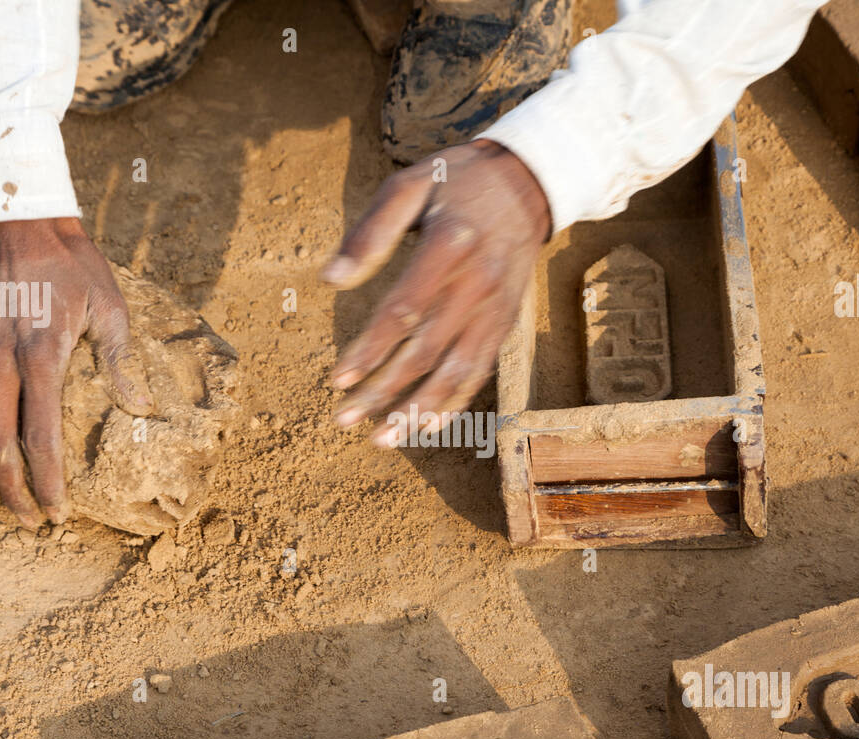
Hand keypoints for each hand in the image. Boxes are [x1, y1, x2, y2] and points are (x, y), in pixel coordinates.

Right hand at [0, 218, 152, 527]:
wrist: (22, 219)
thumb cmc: (75, 267)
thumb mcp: (111, 308)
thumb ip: (121, 362)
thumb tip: (142, 410)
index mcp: (42, 358)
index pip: (41, 440)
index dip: (48, 483)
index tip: (58, 513)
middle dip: (11, 492)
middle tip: (26, 522)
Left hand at [322, 139, 549, 445]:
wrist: (528, 183)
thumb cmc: (456, 182)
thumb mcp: (409, 186)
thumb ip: (371, 232)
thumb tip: (330, 279)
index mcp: (449, 246)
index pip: (403, 312)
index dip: (369, 350)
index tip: (338, 379)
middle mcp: (477, 284)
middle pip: (425, 352)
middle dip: (383, 392)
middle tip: (344, 418)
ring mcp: (496, 307)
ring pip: (456, 372)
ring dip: (417, 411)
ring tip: (382, 438)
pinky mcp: (505, 321)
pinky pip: (479, 371)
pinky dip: (454, 403)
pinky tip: (426, 426)